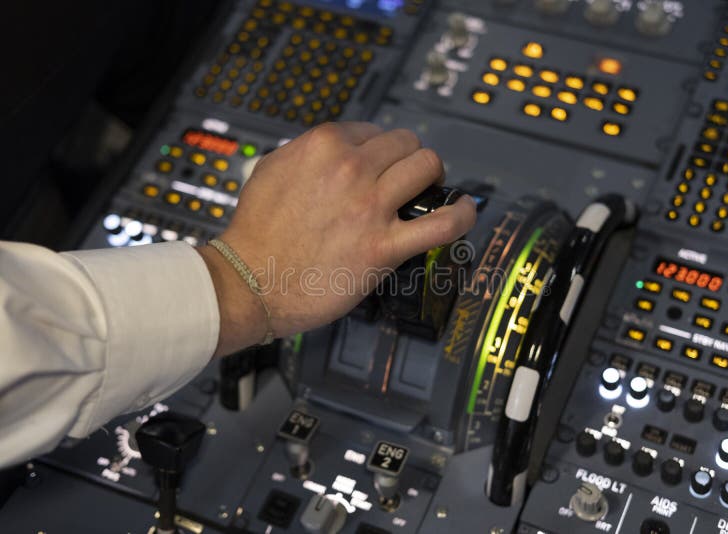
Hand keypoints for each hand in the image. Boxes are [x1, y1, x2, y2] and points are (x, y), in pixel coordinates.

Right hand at [197, 122, 476, 355]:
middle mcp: (351, 169)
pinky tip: (466, 211)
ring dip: (433, 176)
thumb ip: (304, 152)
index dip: (381, 148)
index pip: (374, 131)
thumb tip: (331, 150)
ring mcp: (370, 207)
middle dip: (408, 158)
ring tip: (431, 190)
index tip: (382, 164)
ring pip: (427, 167)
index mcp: (323, 145)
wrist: (249, 283)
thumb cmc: (255, 233)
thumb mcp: (270, 169)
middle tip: (407, 177)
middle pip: (406, 144)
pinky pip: (442, 223)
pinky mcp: (384, 247)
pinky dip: (462, 215)